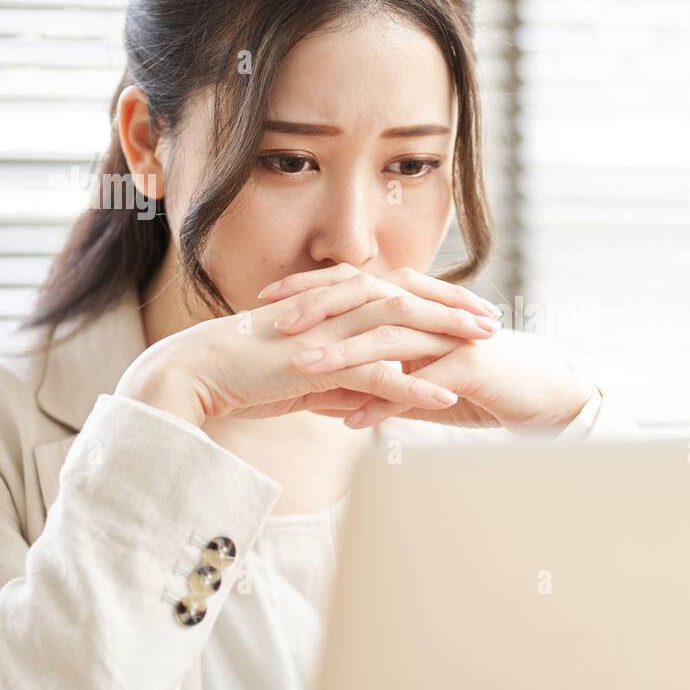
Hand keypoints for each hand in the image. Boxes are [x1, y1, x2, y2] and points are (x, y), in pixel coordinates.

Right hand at [115, 263, 503, 427]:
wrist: (195, 375)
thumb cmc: (243, 375)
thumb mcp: (304, 375)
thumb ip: (339, 380)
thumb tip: (366, 397)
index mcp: (331, 305)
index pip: (395, 292)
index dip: (436, 298)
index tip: (471, 308)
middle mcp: (334, 310)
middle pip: (408, 299)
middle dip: (455, 307)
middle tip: (494, 317)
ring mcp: (329, 334)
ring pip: (400, 329)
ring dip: (447, 337)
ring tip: (486, 346)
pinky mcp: (319, 364)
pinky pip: (377, 375)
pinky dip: (415, 386)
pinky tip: (447, 397)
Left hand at [260, 269, 595, 436]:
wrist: (545, 398)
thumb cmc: (482, 388)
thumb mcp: (422, 384)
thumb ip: (382, 385)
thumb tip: (332, 400)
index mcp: (417, 307)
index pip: (356, 285)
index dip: (310, 289)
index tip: (265, 302)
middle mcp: (432, 313)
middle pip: (367, 298)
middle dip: (317, 308)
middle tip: (274, 325)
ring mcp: (453, 337)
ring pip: (389, 335)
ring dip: (343, 352)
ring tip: (302, 368)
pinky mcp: (472, 367)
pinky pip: (421, 381)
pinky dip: (385, 401)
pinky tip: (354, 420)